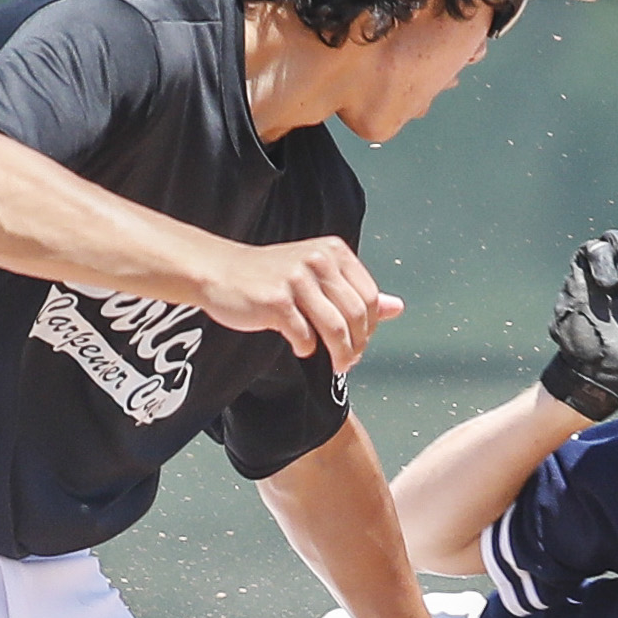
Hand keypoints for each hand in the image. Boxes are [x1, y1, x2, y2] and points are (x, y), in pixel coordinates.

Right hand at [200, 235, 401, 372]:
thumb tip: (397, 308)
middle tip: (348, 361)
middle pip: (356, 315)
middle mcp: (318, 260)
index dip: (370, 327)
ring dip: (340, 354)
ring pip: (335, 329)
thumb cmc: (272, 277)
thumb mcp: (318, 277)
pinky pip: (304, 336)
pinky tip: (302, 348)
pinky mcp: (275, 300)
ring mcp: (296, 279)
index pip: (369, 297)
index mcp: (334, 251)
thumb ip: (355, 292)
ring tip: (336, 365)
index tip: (360, 344)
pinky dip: (307, 348)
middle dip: (358, 345)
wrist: (220, 272)